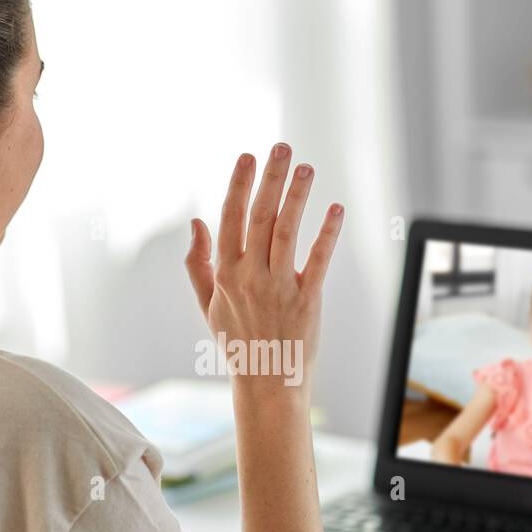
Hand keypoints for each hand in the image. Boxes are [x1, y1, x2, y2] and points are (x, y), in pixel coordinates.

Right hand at [185, 143, 343, 394]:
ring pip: (286, 232)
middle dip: (271, 178)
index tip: (247, 157)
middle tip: (282, 147)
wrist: (266, 384)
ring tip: (307, 168)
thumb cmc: (238, 343)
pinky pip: (318, 260)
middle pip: (260, 217)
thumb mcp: (208, 304)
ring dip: (297, 196)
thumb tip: (196, 222)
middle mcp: (250, 277)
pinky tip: (335, 209)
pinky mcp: (307, 300)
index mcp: (226, 274)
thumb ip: (198, 263)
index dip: (239, 184)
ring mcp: (279, 288)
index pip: (230, 219)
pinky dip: (327, 233)